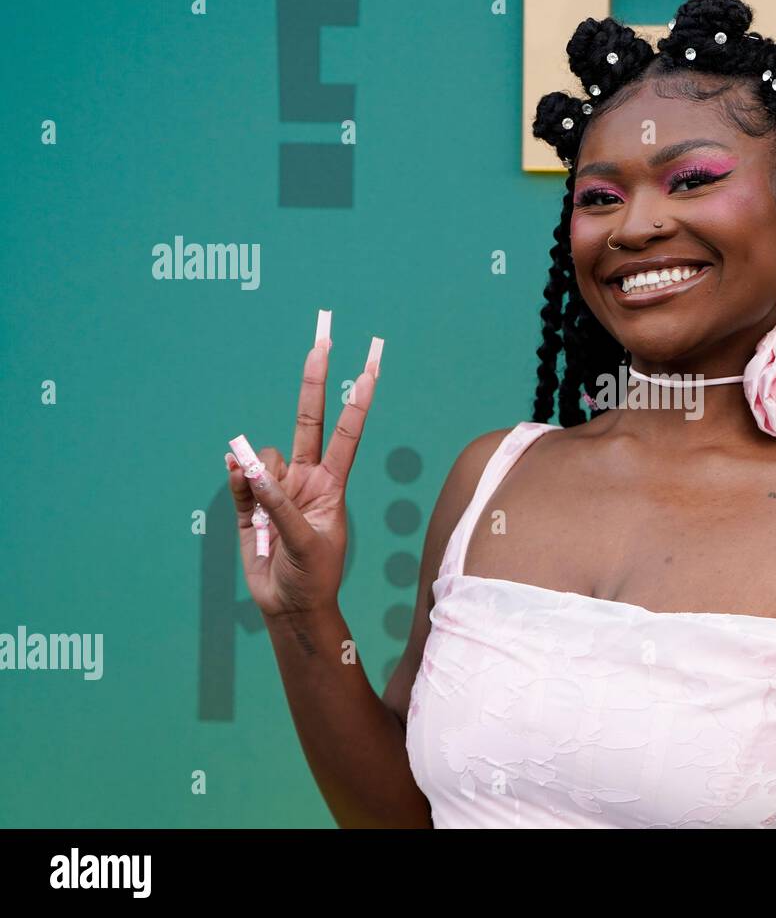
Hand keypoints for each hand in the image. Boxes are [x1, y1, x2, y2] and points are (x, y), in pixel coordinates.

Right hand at [225, 318, 382, 619]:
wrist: (289, 605)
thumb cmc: (312, 575)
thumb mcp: (306, 542)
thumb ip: (280, 504)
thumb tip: (253, 467)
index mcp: (332, 484)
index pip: (347, 433)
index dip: (357, 401)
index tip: (370, 368)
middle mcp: (307, 477)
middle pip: (309, 420)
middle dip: (314, 381)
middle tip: (323, 338)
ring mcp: (278, 487)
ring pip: (263, 458)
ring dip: (259, 476)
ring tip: (267, 518)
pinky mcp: (251, 503)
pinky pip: (241, 478)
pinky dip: (239, 476)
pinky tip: (237, 474)